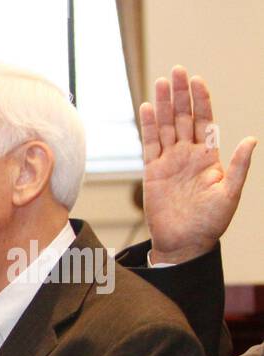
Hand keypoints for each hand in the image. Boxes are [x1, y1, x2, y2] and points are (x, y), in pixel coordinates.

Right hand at [140, 66, 255, 264]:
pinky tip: (146, 109)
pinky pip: (149, 145)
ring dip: (163, 105)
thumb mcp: (230, 194)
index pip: (205, 121)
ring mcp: (170, 161)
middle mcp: (189, 154)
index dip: (201, 100)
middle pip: (183, 117)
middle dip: (180, 94)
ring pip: (166, 126)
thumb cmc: (211, 222)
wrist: (184, 242)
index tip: (197, 80)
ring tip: (160, 82)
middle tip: (176, 71)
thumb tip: (250, 140)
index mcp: (209, 156)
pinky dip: (148, 127)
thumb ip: (238, 166)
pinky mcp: (153, 172)